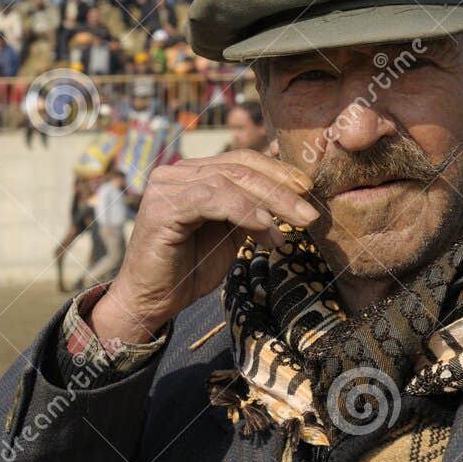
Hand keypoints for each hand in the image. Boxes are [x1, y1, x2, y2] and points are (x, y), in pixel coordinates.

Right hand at [90, 151, 317, 346]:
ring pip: (228, 181)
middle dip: (280, 191)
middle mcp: (176, 172)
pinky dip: (244, 212)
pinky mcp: (162, 206)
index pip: (241, 160)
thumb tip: (292, 190)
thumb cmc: (190, 269)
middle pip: (238, 168)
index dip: (277, 171)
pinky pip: (212, 199)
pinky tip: (265, 230)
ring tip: (288, 231)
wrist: (153, 301)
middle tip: (309, 215)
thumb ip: (251, 209)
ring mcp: (166, 186)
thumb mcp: (231, 233)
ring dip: (266, 205)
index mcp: (192, 173)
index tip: (308, 191)